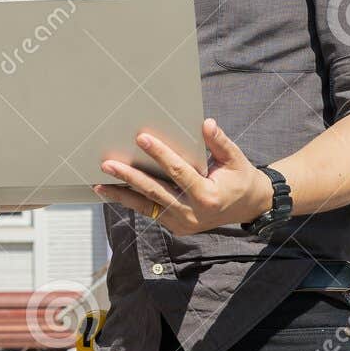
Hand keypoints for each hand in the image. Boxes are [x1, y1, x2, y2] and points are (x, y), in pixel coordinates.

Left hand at [94, 119, 274, 238]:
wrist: (250, 207)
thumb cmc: (241, 178)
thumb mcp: (236, 158)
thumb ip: (219, 142)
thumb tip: (206, 123)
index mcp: (208, 195)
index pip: (178, 171)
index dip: (160, 154)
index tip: (141, 138)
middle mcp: (193, 213)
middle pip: (155, 192)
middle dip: (130, 177)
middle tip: (108, 164)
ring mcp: (183, 223)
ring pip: (148, 207)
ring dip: (122, 194)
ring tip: (100, 184)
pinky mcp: (176, 227)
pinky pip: (151, 213)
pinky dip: (132, 202)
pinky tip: (114, 192)